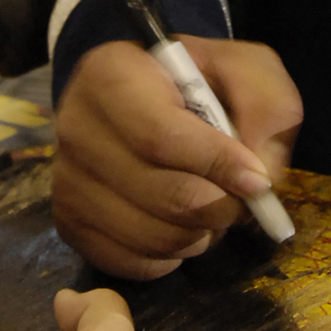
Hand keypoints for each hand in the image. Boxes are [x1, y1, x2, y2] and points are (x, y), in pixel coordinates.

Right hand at [54, 37, 302, 279]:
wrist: (144, 96)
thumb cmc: (197, 80)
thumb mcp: (243, 67)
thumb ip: (265, 106)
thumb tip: (259, 175)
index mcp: (110, 74)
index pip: (161, 137)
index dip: (217, 165)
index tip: (257, 180)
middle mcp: (75, 127)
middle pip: (162, 194)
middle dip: (220, 207)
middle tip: (241, 200)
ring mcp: (66, 180)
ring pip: (151, 236)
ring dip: (200, 234)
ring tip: (211, 209)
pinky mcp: (70, 223)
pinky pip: (132, 263)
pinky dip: (171, 256)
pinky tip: (181, 226)